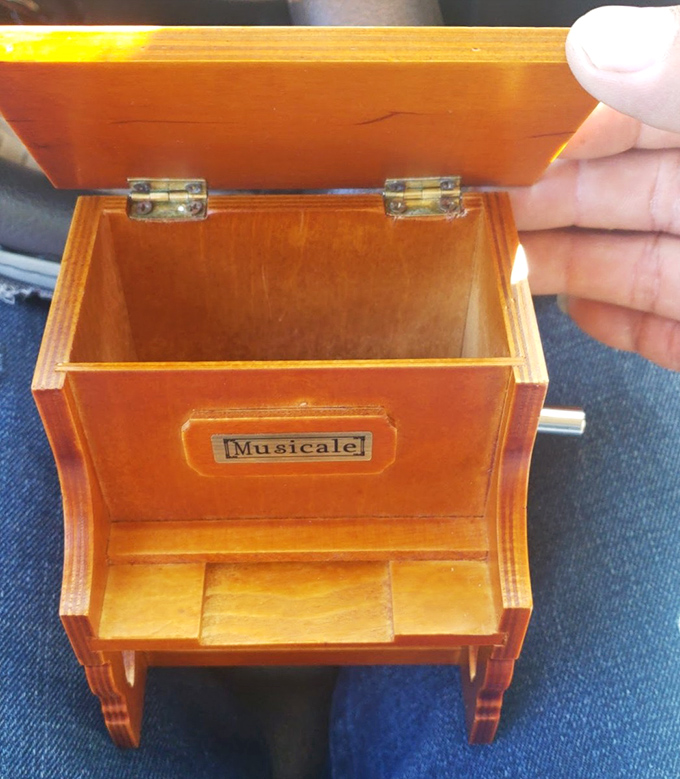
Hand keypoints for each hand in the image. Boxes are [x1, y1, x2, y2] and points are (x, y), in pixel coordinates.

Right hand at [509, 5, 679, 369]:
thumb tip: (596, 46)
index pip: (628, 113)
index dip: (560, 127)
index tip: (501, 145)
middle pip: (612, 193)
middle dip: (541, 204)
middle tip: (479, 213)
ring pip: (624, 262)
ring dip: (556, 267)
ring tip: (499, 268)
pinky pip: (656, 329)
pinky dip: (612, 326)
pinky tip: (573, 315)